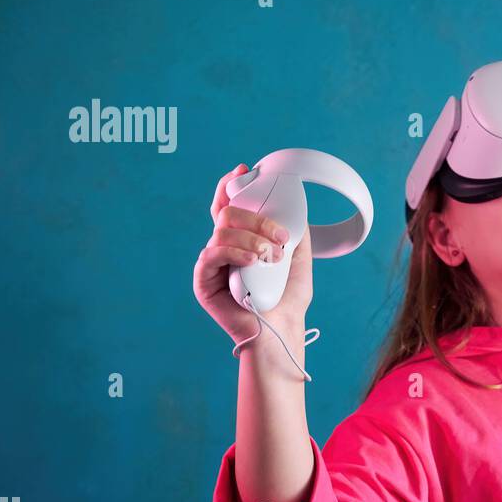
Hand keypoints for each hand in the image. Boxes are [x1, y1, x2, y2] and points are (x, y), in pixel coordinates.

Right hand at [193, 163, 313, 344]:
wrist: (282, 330)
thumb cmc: (288, 298)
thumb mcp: (298, 257)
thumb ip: (294, 230)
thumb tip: (296, 204)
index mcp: (241, 239)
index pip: (229, 205)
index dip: (232, 184)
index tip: (245, 170)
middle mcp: (223, 247)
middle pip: (227, 212)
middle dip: (257, 218)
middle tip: (281, 238)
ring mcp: (212, 263)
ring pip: (222, 230)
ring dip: (253, 238)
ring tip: (272, 256)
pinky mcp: (203, 281)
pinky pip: (212, 253)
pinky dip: (235, 251)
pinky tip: (253, 259)